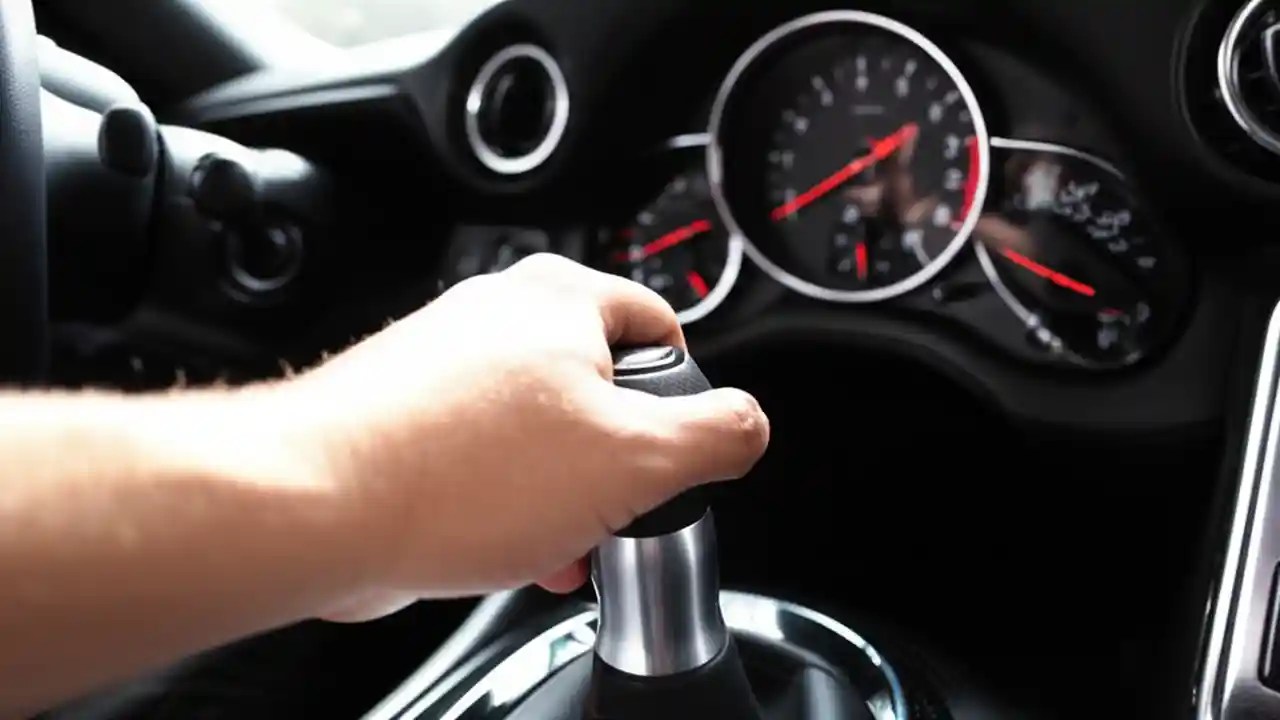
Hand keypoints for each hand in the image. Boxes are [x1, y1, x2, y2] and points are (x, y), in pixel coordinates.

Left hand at [283, 254, 768, 619]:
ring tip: (557, 543)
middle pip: (600, 390)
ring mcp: (446, 366)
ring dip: (564, 494)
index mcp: (562, 299)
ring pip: (541, 432)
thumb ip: (717, 434)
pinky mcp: (408, 418)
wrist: (319, 509)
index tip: (676, 452)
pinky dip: (507, 501)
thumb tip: (747, 425)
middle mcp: (499, 317)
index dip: (684, 400)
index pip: (663, 330)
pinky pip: (484, 458)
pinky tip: (506, 548)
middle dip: (615, 464)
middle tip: (610, 508)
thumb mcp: (637, 459)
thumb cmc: (458, 472)